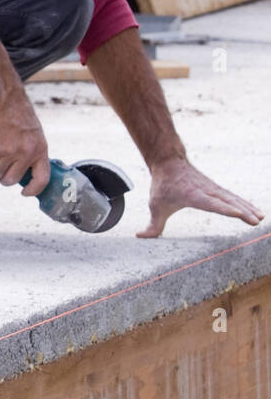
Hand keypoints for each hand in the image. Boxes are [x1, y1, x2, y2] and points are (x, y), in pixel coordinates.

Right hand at [0, 91, 49, 194]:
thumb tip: (24, 172)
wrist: (4, 101)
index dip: (33, 190)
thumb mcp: (35, 135)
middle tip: (1, 169)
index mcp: (40, 150)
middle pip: (11, 180)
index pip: (41, 179)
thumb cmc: (19, 115)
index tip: (25, 192)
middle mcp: (25, 153)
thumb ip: (32, 153)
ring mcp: (8, 152)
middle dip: (4, 178)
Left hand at [138, 157, 263, 237]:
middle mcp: (206, 190)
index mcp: (193, 195)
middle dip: (242, 210)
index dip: (225, 208)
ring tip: (261, 218)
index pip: (211, 203)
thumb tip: (140, 236)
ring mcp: (213, 188)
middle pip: (227, 201)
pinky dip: (245, 204)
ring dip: (248, 208)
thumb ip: (153, 224)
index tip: (239, 213)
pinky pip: (234, 197)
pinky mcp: (217, 189)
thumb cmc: (163, 185)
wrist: (169, 161)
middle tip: (256, 220)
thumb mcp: (155, 205)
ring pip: (233, 198)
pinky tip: (257, 212)